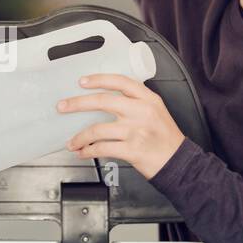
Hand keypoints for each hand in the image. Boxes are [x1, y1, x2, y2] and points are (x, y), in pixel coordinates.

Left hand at [57, 73, 185, 180]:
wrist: (179, 162)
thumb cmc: (165, 138)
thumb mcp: (156, 111)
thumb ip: (135, 102)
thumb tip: (104, 100)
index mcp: (148, 99)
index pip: (120, 82)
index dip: (98, 79)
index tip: (81, 81)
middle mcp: (141, 112)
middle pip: (102, 101)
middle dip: (77, 104)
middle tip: (63, 106)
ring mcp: (136, 131)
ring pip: (98, 129)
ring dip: (79, 137)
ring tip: (71, 142)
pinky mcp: (132, 150)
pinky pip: (102, 148)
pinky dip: (88, 151)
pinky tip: (82, 153)